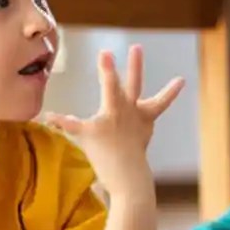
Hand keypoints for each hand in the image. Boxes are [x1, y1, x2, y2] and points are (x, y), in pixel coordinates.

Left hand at [43, 45, 182, 194]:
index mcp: (142, 117)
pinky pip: (73, 124)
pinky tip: (49, 115)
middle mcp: (129, 114)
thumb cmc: (133, 162)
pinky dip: (60, 120)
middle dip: (135, 67)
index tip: (181, 79)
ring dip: (109, 72)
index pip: (161, 102)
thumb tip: (143, 126)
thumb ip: (140, 123)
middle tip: (136, 47)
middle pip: (134, 86)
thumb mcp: (141, 138)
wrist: (129, 182)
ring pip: (112, 91)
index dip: (171, 92)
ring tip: (106, 55)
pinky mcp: (93, 132)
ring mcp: (112, 120)